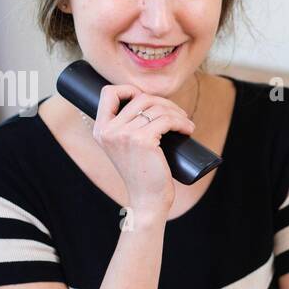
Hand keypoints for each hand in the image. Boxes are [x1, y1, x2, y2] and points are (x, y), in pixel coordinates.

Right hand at [91, 80, 196, 214]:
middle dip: (164, 102)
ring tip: (185, 123)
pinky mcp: (143, 141)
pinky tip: (188, 129)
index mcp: (101, 129)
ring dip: (177, 112)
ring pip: (156, 108)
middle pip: (140, 97)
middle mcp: (109, 130)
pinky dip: (182, 122)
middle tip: (178, 115)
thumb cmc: (142, 174)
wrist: (147, 199)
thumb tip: (150, 104)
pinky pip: (167, 120)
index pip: (108, 93)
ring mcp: (125, 135)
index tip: (150, 102)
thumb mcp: (125, 148)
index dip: (130, 89)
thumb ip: (127, 128)